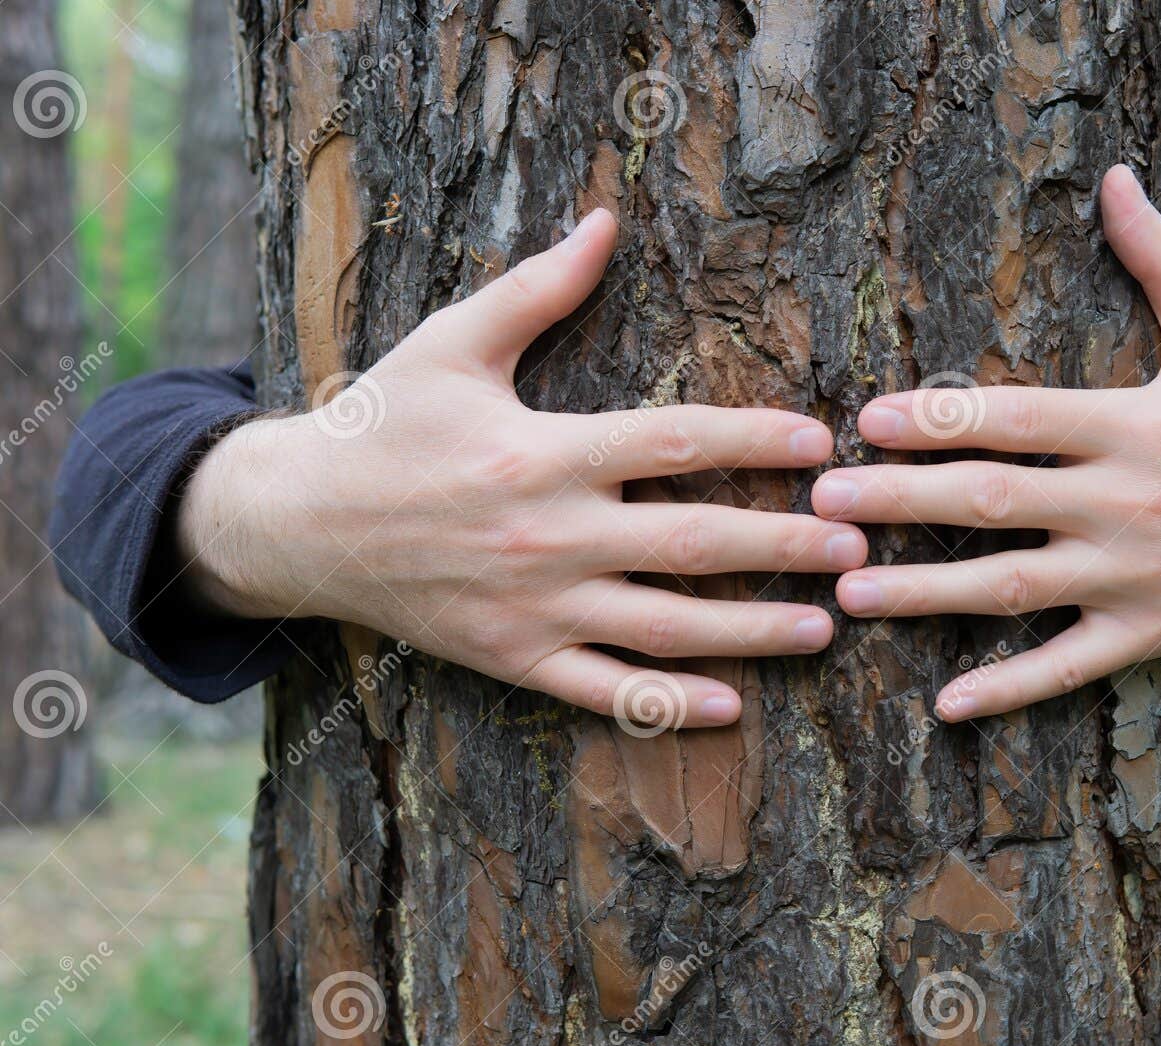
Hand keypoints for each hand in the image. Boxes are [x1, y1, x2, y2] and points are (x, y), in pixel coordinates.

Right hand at [176, 209, 866, 728]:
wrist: (296, 523)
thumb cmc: (383, 424)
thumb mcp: (453, 342)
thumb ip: (538, 288)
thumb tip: (604, 219)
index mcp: (544, 451)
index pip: (675, 444)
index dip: (755, 442)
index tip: (821, 443)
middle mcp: (549, 533)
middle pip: (692, 543)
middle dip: (785, 546)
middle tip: (859, 546)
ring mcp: (533, 606)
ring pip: (665, 628)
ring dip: (754, 631)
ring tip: (825, 627)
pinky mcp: (512, 658)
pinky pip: (602, 690)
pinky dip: (667, 704)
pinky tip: (732, 705)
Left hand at [811, 165, 1160, 722]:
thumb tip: (1115, 178)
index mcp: (1137, 424)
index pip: (1018, 420)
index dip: (936, 421)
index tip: (862, 422)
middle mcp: (1128, 503)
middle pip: (994, 502)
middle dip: (901, 502)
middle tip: (822, 506)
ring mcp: (1137, 577)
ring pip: (1014, 588)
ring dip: (928, 593)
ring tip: (849, 594)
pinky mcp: (1153, 633)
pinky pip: (1070, 666)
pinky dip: (1010, 689)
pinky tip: (946, 706)